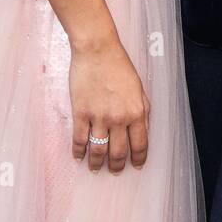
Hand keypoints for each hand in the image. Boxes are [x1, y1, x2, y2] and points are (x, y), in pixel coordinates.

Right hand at [69, 33, 150, 173]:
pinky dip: (79, 151)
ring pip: (98, 150)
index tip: (136, 166)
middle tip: (115, 171)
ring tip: (95, 169)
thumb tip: (143, 129)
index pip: (140, 145)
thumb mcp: (139, 88)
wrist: (97, 50)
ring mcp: (98, 117)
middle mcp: (119, 119)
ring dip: (97, 163)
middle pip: (119, 152)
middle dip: (117, 166)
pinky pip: (80, 139)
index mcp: (136, 112)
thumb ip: (143, 110)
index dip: (138, 159)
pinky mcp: (81, 113)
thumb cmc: (119, 65)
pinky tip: (78, 157)